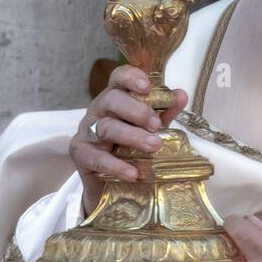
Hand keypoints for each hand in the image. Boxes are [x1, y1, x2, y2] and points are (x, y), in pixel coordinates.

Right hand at [69, 65, 186, 216]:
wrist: (108, 184)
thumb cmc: (128, 146)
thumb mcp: (149, 127)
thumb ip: (163, 112)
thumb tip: (181, 95)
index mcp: (115, 97)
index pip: (118, 78)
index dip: (131, 78)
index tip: (147, 86)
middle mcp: (98, 110)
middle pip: (112, 100)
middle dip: (137, 111)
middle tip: (157, 125)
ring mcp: (86, 131)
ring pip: (106, 127)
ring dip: (132, 136)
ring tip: (154, 146)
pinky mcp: (80, 153)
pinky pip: (96, 157)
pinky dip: (116, 165)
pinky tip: (133, 173)